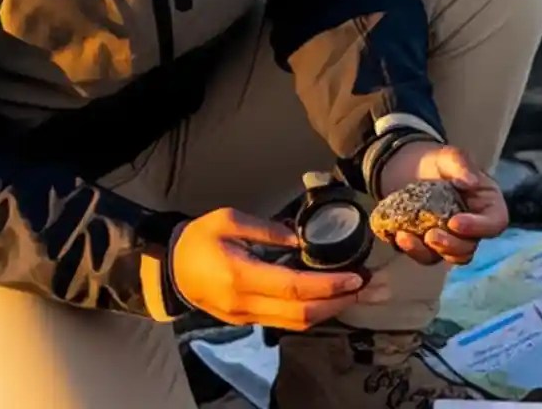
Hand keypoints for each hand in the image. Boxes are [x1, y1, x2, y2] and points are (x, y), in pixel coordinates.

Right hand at [170, 208, 388, 329]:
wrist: (170, 268)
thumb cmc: (198, 239)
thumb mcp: (228, 219)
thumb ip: (265, 228)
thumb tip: (299, 237)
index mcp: (240, 275)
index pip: (293, 287)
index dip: (328, 285)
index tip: (356, 277)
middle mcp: (246, 303)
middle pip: (302, 313)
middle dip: (340, 302)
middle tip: (371, 288)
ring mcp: (247, 317)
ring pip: (297, 323)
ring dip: (332, 310)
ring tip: (360, 294)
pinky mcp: (249, 321)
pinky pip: (287, 322)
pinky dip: (314, 312)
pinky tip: (333, 299)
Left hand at [378, 142, 508, 265]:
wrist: (412, 169)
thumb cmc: (439, 162)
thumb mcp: (449, 156)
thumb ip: (461, 165)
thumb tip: (470, 182)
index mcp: (487, 206)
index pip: (494, 224)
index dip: (478, 228)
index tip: (455, 222)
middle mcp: (472, 228)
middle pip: (468, 248)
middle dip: (450, 246)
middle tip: (431, 235)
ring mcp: (450, 239)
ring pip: (443, 257)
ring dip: (425, 252)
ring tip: (404, 237)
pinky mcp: (428, 245)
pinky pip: (421, 253)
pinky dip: (408, 248)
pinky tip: (394, 235)